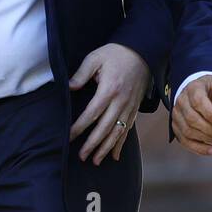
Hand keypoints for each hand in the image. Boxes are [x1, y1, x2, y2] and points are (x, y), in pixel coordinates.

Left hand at [68, 43, 150, 165]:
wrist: (143, 51)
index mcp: (109, 90)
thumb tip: (69, 87)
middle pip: (105, 128)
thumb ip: (81, 73)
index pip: (92, 113)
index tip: (69, 137)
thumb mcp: (95, 58)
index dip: (80, 127)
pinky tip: (115, 155)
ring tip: (96, 161)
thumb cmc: (115, 53)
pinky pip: (128, 130)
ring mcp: (129, 107)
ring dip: (106, 148)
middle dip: (93, 144)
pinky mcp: (135, 109)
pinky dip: (121, 143)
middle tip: (81, 156)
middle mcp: (120, 102)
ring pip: (118, 132)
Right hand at [171, 75, 211, 156]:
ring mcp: (177, 116)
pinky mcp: (176, 127)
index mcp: (192, 90)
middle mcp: (181, 102)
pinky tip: (210, 150)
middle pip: (192, 119)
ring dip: (205, 139)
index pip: (198, 102)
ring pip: (187, 131)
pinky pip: (184, 141)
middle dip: (209, 129)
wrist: (194, 94)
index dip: (209, 113)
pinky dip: (197, 148)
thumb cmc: (209, 91)